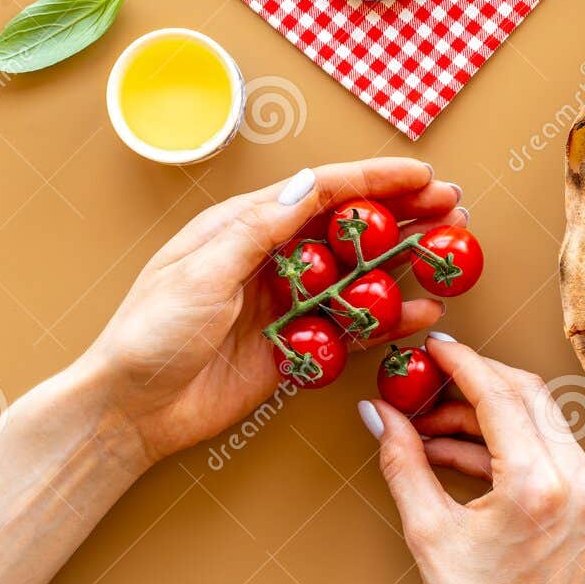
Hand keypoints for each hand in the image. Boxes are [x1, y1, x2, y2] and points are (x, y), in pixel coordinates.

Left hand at [85, 159, 460, 463]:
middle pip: (352, 227)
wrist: (129, 409)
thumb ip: (257, 230)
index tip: (422, 174)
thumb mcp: (201, 272)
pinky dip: (391, 320)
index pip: (321, 192)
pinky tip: (425, 312)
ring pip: (362, 274)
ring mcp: (289, 303)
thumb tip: (307, 185)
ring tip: (452, 250)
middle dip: (405, 213)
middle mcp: (273, 259)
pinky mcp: (299, 346)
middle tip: (454, 207)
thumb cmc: (150, 333)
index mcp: (244, 227)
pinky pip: (355, 327)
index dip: (376, 179)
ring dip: (407, 261)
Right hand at [359, 336, 584, 583]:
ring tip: (430, 428)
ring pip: (541, 417)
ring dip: (487, 412)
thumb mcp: (429, 533)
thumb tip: (380, 415)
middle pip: (527, 394)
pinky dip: (506, 441)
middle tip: (425, 382)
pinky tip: (460, 453)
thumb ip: (404, 463)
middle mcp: (577, 479)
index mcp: (539, 484)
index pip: (500, 394)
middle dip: (473, 380)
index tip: (431, 346)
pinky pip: (549, 447)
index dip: (461, 362)